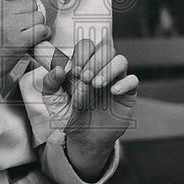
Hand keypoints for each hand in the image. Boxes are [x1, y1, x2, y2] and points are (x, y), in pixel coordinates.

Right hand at [0, 0, 49, 114]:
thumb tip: (19, 2)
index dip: (23, 5)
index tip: (21, 13)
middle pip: (31, 3)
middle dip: (30, 15)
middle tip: (24, 26)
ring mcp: (8, 25)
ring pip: (38, 16)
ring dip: (37, 26)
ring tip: (28, 34)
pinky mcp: (17, 41)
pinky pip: (42, 30)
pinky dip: (43, 36)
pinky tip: (36, 40)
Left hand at [42, 37, 138, 180]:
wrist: (83, 138)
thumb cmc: (68, 115)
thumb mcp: (54, 101)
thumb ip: (50, 84)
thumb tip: (56, 69)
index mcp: (82, 66)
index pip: (87, 46)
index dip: (82, 53)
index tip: (75, 69)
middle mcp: (99, 69)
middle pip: (105, 49)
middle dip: (95, 61)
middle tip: (85, 77)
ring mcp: (114, 80)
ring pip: (120, 60)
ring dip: (108, 69)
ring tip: (96, 84)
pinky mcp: (127, 94)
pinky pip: (133, 80)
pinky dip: (125, 83)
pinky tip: (113, 92)